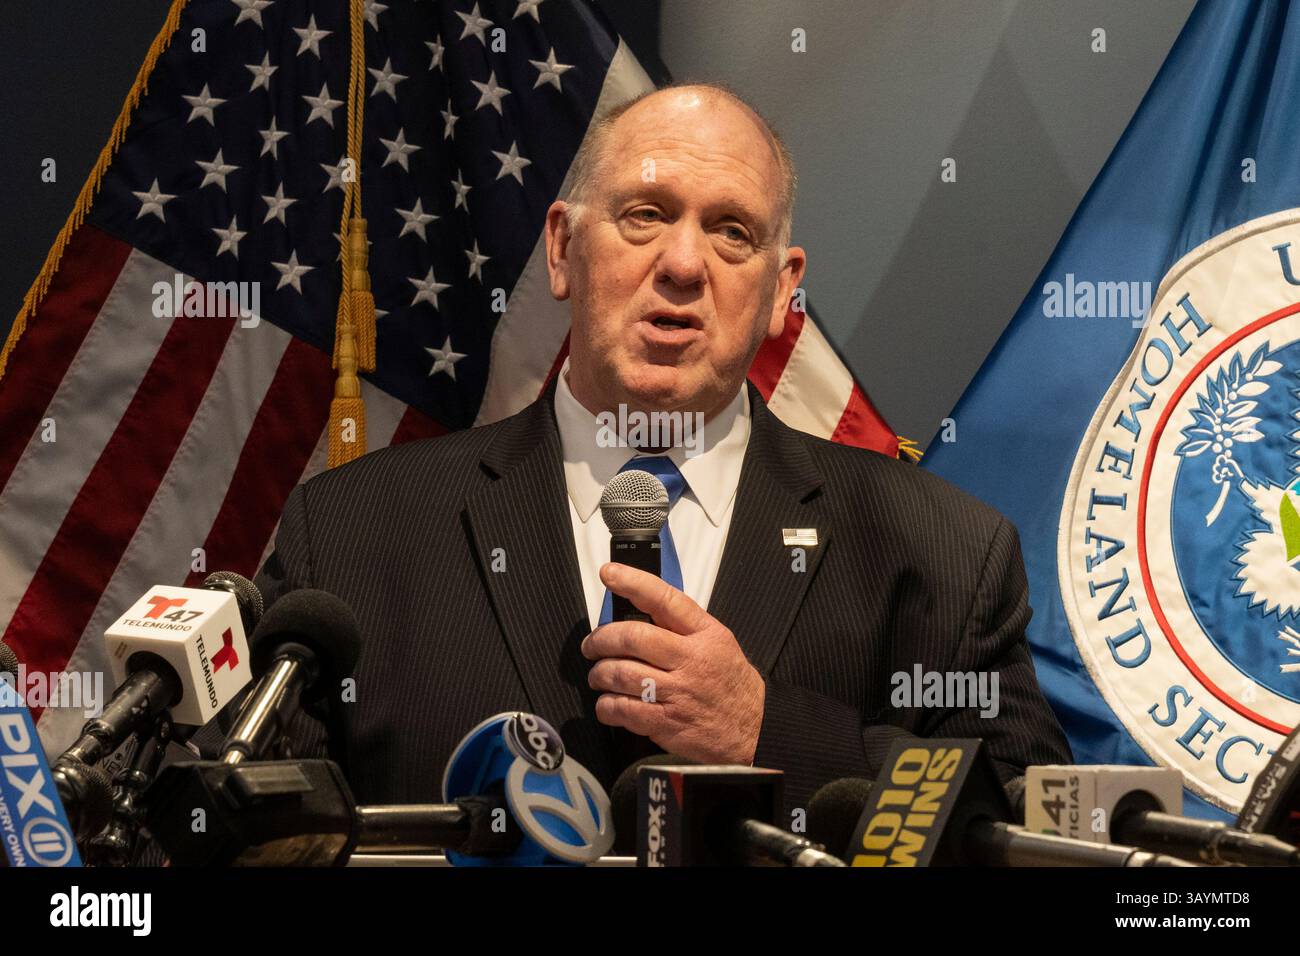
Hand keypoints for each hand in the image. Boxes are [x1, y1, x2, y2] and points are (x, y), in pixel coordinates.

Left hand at [581, 562, 765, 763]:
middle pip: (633, 637)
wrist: (755, 727)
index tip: (611, 574)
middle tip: (592, 645)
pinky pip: (623, 709)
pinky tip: (608, 704)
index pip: (665, 599)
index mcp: (704, 634)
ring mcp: (678, 692)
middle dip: (601, 639)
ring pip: (621, 673)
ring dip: (599, 674)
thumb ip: (681, 626)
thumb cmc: (730, 682)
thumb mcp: (717, 641)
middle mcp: (690, 660)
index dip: (633, 582)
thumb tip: (636, 611)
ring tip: (599, 675)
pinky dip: (606, 706)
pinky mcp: (667, 722)